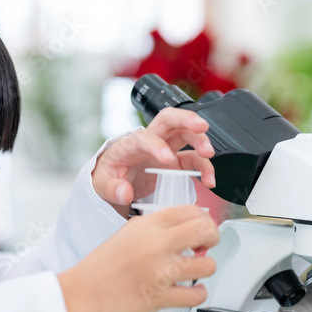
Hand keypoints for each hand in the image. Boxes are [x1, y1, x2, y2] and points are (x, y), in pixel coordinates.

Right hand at [57, 205, 218, 311]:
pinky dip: (198, 294)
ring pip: (207, 265)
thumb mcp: (128, 235)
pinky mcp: (160, 297)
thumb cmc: (101, 268)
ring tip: (196, 272)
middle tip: (205, 247)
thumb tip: (185, 231)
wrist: (81, 294)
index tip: (201, 229)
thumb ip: (156, 230)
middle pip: (206, 231)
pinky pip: (196, 295)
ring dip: (206, 269)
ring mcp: (160, 271)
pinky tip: (190, 292)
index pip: (191, 211)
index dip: (203, 220)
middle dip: (212, 239)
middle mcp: (156, 244)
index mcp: (147, 225)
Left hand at [93, 108, 215, 216]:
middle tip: (202, 127)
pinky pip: (194, 160)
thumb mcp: (102, 183)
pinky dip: (204, 168)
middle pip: (170, 120)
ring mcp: (166, 149)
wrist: (115, 178)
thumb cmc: (110, 174)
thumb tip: (125, 193)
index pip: (145, 137)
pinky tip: (209, 180)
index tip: (167, 159)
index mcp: (131, 143)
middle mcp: (151, 141)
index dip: (157, 145)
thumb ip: (112, 188)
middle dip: (187, 119)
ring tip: (208, 155)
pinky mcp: (176, 162)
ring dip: (200, 141)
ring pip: (186, 135)